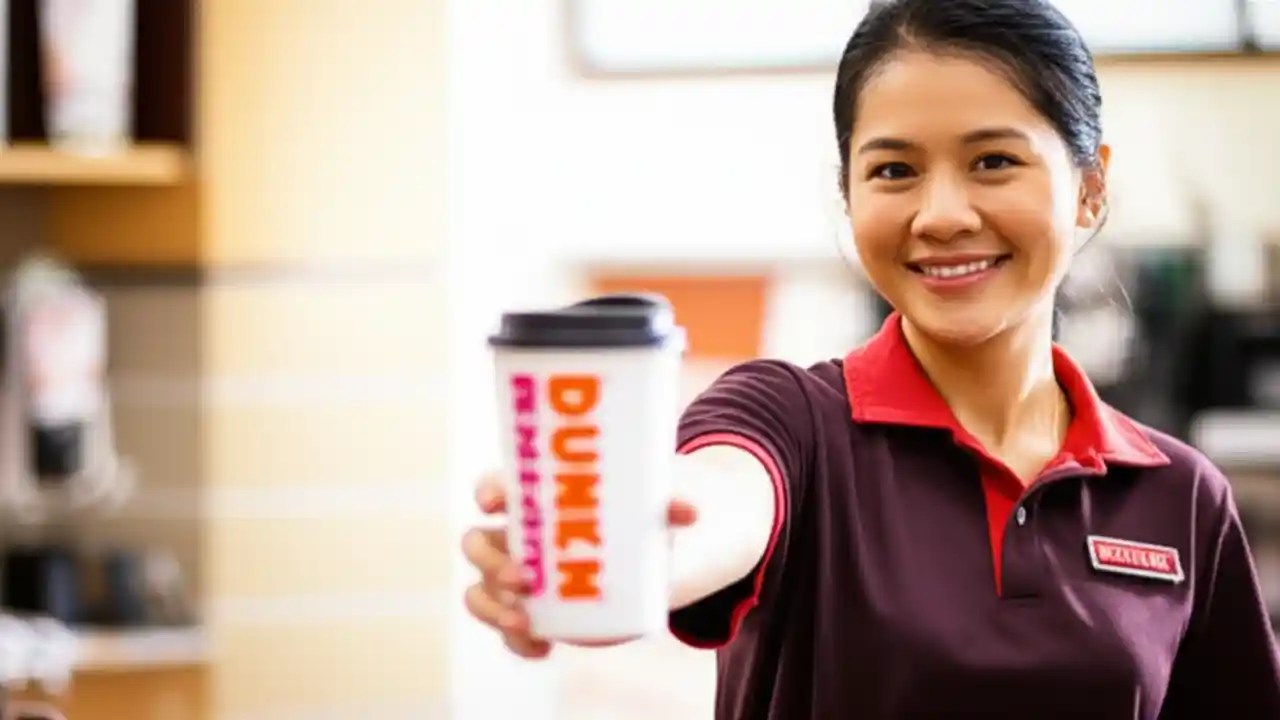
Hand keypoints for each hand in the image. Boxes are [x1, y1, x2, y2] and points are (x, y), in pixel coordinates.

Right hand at [461, 472, 696, 658]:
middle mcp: (515, 535)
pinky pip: (505, 629)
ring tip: (524, 620)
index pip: (496, 486)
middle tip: (525, 579)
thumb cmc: (635, 516)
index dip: (487, 490)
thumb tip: (692, 511)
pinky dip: (516, 640)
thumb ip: (666, 506)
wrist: (642, 557)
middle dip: (492, 562)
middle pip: (477, 542)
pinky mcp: (531, 611)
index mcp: (534, 498)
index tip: (491, 502)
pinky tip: (542, 646)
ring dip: (492, 606)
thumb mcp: (649, 508)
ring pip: (479, 589)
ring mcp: (517, 576)